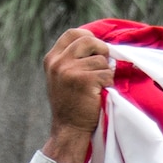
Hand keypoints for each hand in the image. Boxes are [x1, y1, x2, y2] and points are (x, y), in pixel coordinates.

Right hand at [43, 28, 112, 162]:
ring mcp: (69, 70)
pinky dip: (109, 83)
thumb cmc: (72, 104)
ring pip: (101, 60)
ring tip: (98, 86)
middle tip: (105, 66)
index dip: (90, 37)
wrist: (69, 128)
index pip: (73, 34)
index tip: (97, 49)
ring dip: (106, 72)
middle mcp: (58, 62)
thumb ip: (74, 60)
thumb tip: (100, 45)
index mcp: (52, 58)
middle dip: (103, 51)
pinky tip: (100, 93)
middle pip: (88, 40)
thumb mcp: (63, 77)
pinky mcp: (83, 80)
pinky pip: (107, 73)